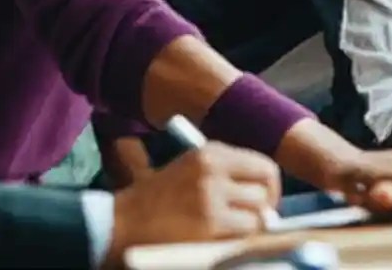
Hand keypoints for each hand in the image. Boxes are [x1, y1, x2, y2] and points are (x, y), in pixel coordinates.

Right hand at [106, 142, 280, 267]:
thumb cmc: (157, 200)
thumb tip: (266, 193)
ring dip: (251, 225)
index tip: (264, 201)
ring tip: (232, 229)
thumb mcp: (191, 170)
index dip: (270, 186)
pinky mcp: (209, 222)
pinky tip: (222, 238)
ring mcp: (212, 195)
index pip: (263, 165)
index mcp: (211, 152)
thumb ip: (226, 174)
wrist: (121, 222)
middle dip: (266, 207)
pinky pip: (245, 231)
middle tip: (256, 220)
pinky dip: (240, 238)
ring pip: (258, 212)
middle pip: (266, 187)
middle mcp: (214, 168)